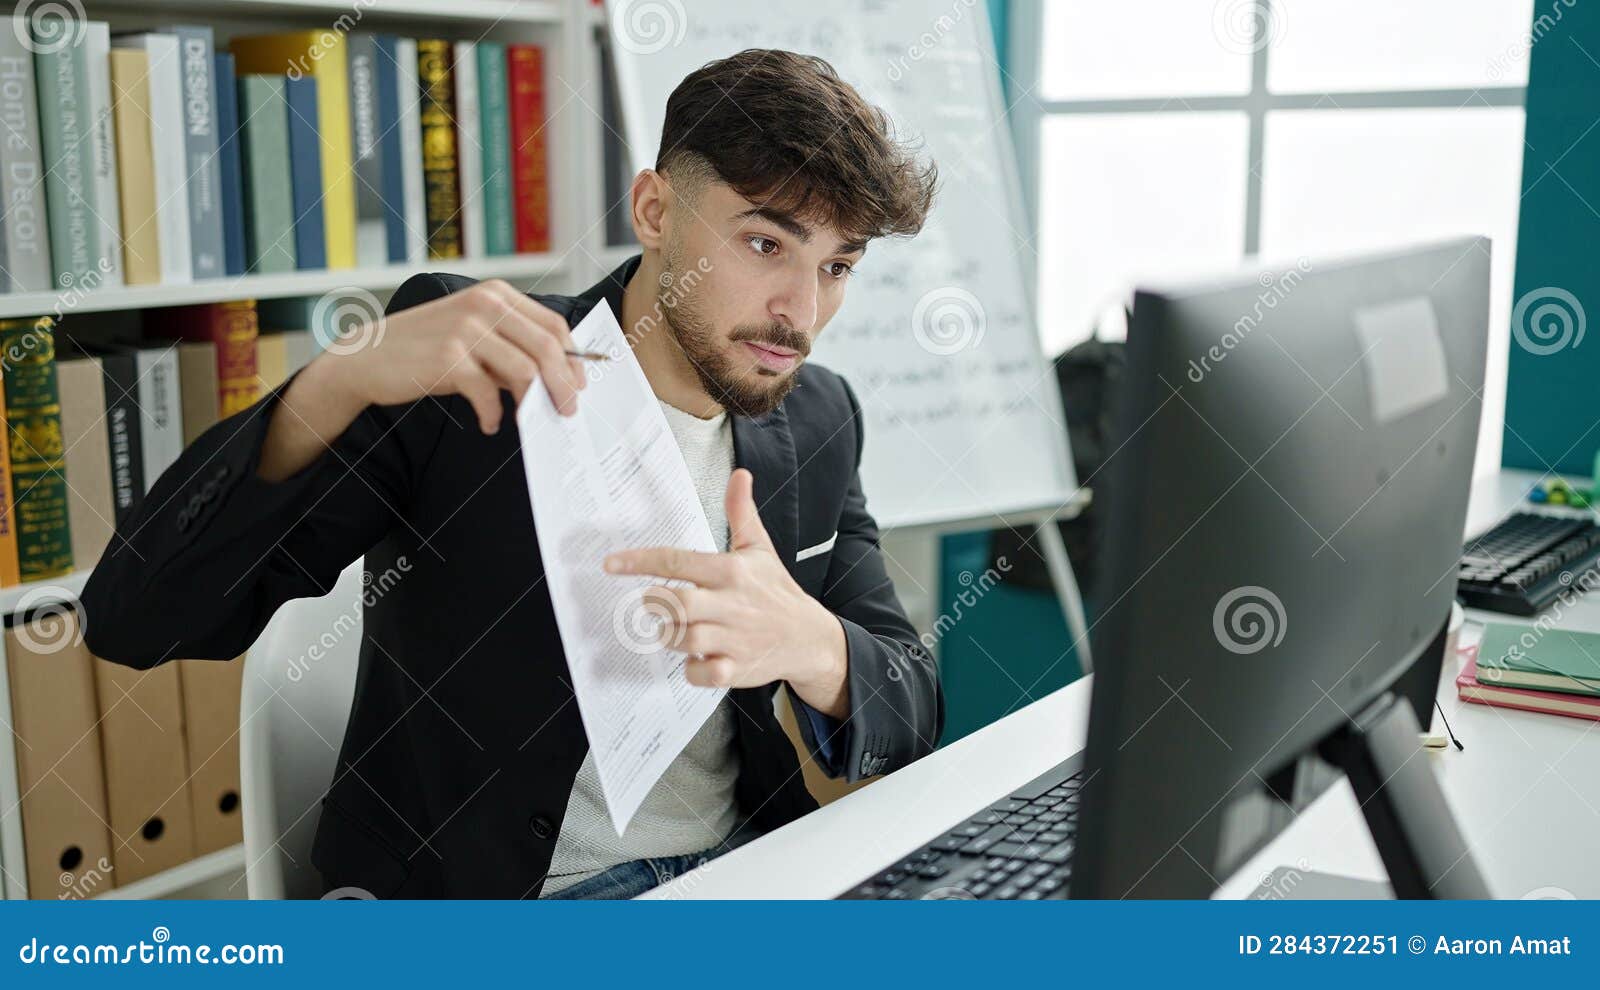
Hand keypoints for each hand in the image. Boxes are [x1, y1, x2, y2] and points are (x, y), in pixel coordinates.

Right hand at [326, 278, 586, 431]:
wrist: (369, 357)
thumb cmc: (428, 350)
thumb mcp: (474, 335)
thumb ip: (511, 347)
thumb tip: (558, 380)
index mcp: (497, 294)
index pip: (554, 324)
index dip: (574, 359)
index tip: (579, 385)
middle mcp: (485, 304)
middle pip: (548, 348)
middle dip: (565, 385)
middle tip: (568, 411)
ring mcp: (466, 329)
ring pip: (525, 371)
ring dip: (533, 403)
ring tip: (530, 421)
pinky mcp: (448, 357)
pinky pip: (488, 394)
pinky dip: (494, 416)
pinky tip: (489, 425)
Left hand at [603, 469, 850, 718]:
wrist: (810, 638)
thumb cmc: (776, 591)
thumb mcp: (760, 548)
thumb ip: (741, 513)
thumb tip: (739, 475)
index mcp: (732, 571)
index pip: (677, 561)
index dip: (639, 561)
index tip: (611, 563)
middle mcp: (732, 604)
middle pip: (676, 602)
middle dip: (654, 603)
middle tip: (654, 602)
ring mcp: (735, 638)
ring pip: (684, 638)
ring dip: (668, 635)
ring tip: (672, 628)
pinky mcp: (738, 669)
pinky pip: (703, 673)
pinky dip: (691, 670)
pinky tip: (694, 659)